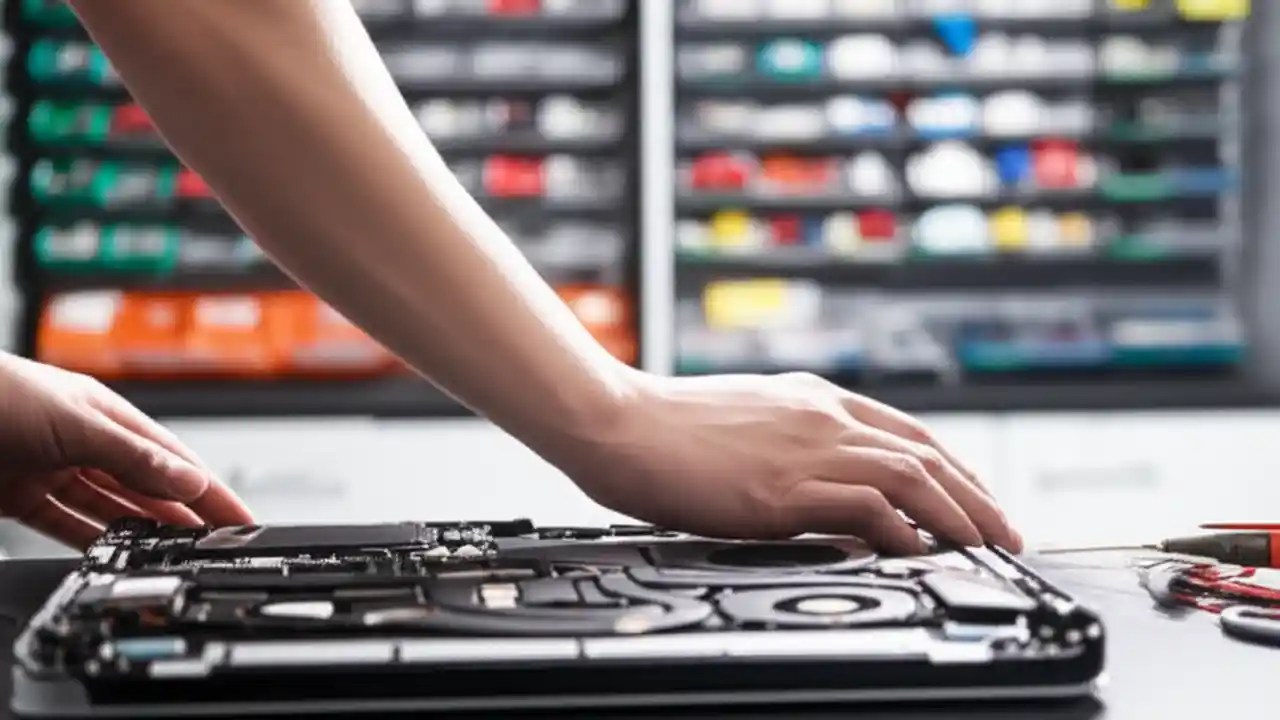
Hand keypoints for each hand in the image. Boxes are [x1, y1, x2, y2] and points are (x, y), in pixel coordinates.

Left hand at [0, 353, 252, 548]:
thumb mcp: (74, 423)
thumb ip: (132, 457)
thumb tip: (187, 482)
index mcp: (106, 415)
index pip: (172, 460)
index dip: (209, 491)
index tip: (240, 518)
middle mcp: (82, 442)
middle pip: (146, 488)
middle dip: (182, 517)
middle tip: (215, 546)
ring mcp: (51, 470)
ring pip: (109, 510)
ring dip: (140, 532)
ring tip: (173, 557)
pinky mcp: (18, 498)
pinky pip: (65, 525)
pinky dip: (90, 541)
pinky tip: (113, 555)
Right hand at [558, 372, 1020, 554]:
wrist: (618, 423)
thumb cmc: (665, 428)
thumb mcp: (745, 424)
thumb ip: (791, 447)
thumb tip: (823, 486)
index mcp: (812, 399)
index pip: (905, 430)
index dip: (953, 466)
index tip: (978, 494)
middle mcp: (822, 417)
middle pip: (924, 452)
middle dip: (976, 494)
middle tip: (1009, 532)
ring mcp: (806, 448)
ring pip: (911, 475)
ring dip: (959, 513)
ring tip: (988, 546)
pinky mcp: (785, 487)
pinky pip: (867, 505)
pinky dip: (904, 528)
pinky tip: (921, 551)